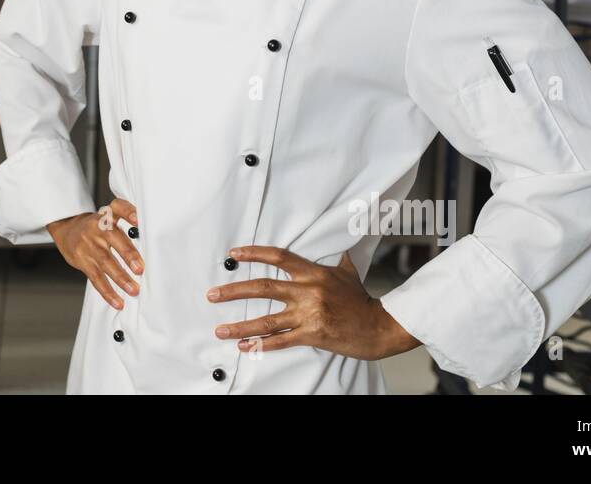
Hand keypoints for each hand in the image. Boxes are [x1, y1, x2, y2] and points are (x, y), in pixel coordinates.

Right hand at [46, 198, 142, 309]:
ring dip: (121, 278)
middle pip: (114, 239)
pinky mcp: (83, 261)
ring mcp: (88, 245)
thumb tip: (150, 239)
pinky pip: (96, 278)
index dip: (128, 212)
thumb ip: (127, 223)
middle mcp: (97, 228)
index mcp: (107, 215)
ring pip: (106, 262)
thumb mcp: (108, 217)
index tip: (138, 220)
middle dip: (128, 255)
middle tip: (140, 269)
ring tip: (133, 290)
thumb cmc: (96, 226)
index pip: (118, 208)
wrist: (66, 229)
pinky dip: (108, 292)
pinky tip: (118, 302)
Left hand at [207, 246, 419, 359]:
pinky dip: (260, 345)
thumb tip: (340, 244)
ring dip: (240, 326)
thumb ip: (337, 259)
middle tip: (212, 294)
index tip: (233, 254)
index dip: (254, 253)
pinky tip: (244, 346)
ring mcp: (309, 314)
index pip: (278, 257)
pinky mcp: (312, 334)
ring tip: (219, 329)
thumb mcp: (348, 273)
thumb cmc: (361, 300)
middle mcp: (308, 291)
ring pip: (266, 320)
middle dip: (234, 291)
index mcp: (313, 272)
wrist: (379, 327)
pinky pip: (281, 340)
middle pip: (263, 287)